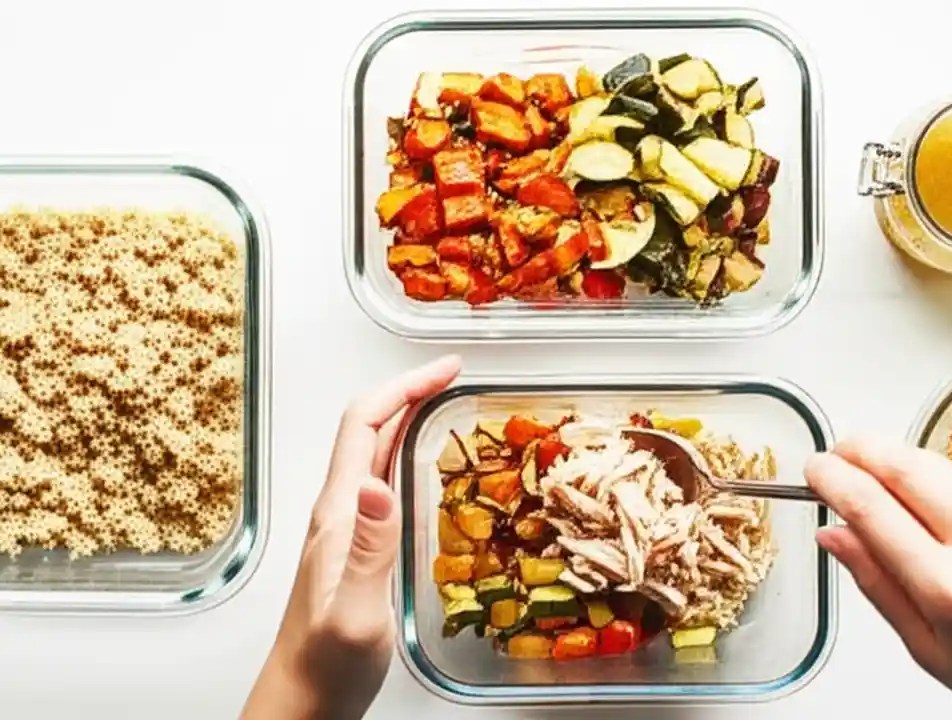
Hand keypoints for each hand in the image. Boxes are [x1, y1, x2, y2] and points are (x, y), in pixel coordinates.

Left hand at [242, 355, 461, 719]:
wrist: (300, 706)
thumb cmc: (324, 670)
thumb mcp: (355, 612)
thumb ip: (368, 549)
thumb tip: (376, 483)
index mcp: (338, 516)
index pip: (363, 426)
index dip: (402, 388)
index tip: (444, 370)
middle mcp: (339, 514)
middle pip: (369, 430)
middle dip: (410, 392)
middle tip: (455, 378)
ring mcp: (345, 531)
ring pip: (376, 455)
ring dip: (409, 420)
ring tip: (450, 408)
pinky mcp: (356, 550)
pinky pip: (384, 484)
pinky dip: (409, 458)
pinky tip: (430, 470)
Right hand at [805, 436, 951, 719]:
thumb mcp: (931, 653)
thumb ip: (877, 586)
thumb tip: (833, 535)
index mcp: (950, 589)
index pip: (872, 507)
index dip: (833, 478)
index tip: (814, 470)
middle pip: (905, 464)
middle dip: (860, 448)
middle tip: (835, 455)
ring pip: (939, 467)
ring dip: (899, 465)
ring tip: (878, 486)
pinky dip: (943, 489)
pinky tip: (941, 519)